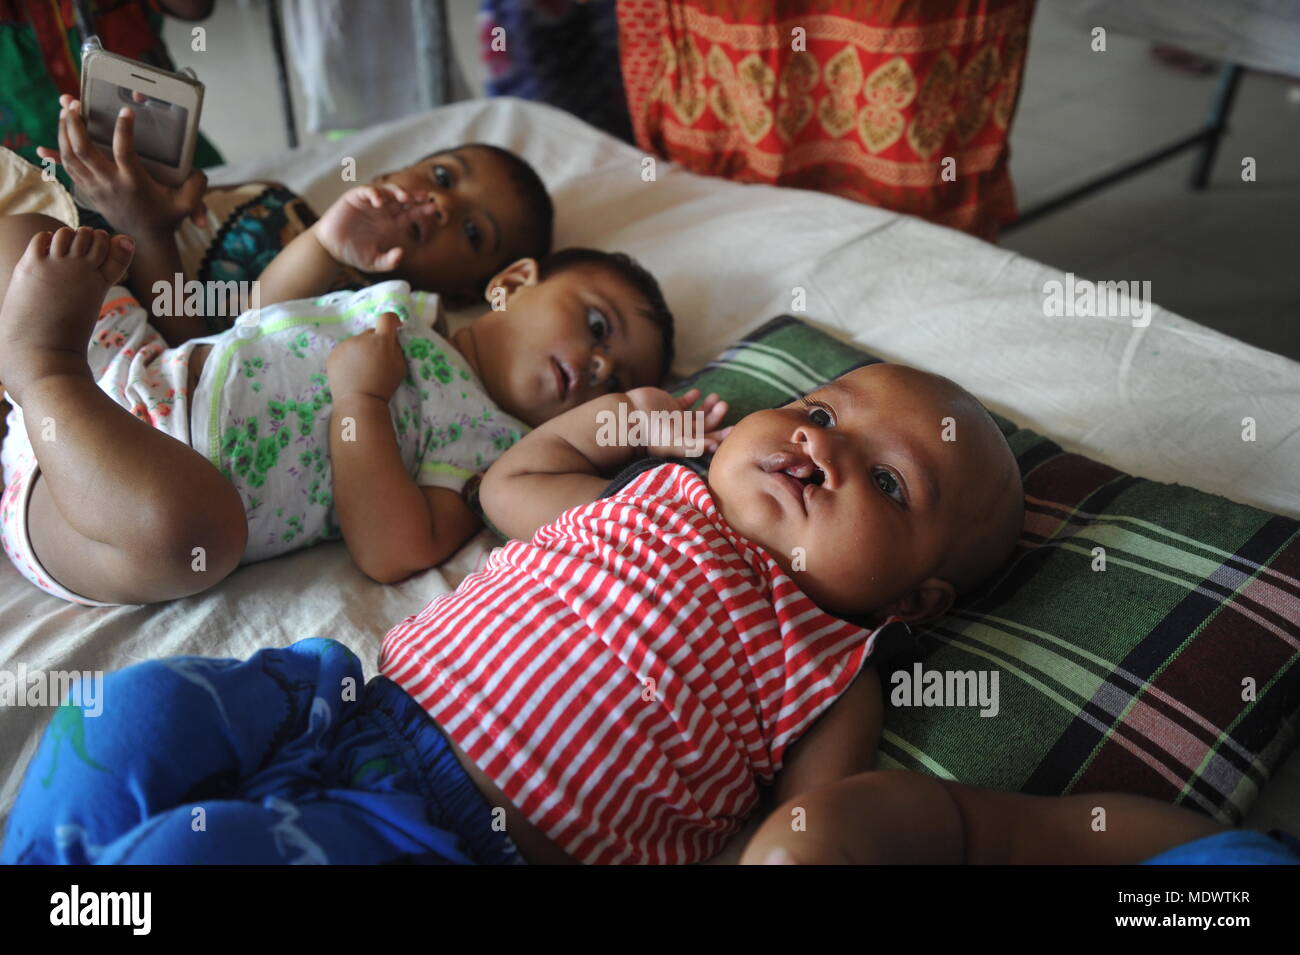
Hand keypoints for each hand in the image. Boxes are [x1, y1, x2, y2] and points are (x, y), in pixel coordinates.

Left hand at [37, 95, 207, 236]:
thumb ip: (196, 186)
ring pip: (69, 156)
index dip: (124, 130)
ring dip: (63, 131)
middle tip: (75, 103)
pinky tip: (47, 140)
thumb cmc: (166, 217)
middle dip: (75, 124)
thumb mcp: (186, 204)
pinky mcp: (87, 190)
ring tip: (65, 110)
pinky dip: (56, 152)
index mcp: (134, 183)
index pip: (124, 152)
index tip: (126, 111)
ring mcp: (95, 187)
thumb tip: (199, 172)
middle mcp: (110, 184)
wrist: (144, 239)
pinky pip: (65, 169)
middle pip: (83, 150)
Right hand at [313, 184, 437, 273]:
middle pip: (403, 200)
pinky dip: (374, 194)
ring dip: (398, 192)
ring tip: (405, 198)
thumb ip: (389, 261)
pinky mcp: (355, 198)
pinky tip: (379, 202)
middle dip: (415, 197)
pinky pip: (367, 192)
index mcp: (391, 224)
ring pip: (388, 192)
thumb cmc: (354, 254)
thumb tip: (401, 254)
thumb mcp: (374, 262)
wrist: (331, 249)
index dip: (422, 209)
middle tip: (426, 197)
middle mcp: (383, 211)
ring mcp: (370, 203)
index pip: (411, 213)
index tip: (433, 208)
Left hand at [326, 312, 407, 401]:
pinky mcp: (334, 353)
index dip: (392, 320)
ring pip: (357, 342)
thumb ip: (396, 348)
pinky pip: (345, 350)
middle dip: (375, 342)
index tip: (394, 326)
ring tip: (362, 369)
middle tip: (376, 360)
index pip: (387, 318)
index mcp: (381, 341)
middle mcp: (362, 338)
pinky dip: (349, 357)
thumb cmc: (384, 386)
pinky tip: (351, 372)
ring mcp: (346, 345)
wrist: (359, 401)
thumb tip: (392, 337)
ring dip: (361, 350)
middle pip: (371, 333)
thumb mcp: (400, 367)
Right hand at [625, 386, 731, 457]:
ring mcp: (676, 418)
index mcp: (685, 442)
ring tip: (716, 398)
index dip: (722, 435)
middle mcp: (682, 431)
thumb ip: (694, 444)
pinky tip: (698, 392)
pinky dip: (693, 397)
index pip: (708, 440)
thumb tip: (715, 447)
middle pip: (705, 426)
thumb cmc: (652, 433)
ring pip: (698, 413)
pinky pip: (684, 401)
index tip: (735, 428)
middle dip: (717, 416)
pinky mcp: (668, 405)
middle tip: (724, 405)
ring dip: (708, 406)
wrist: (631, 415)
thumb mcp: (674, 441)